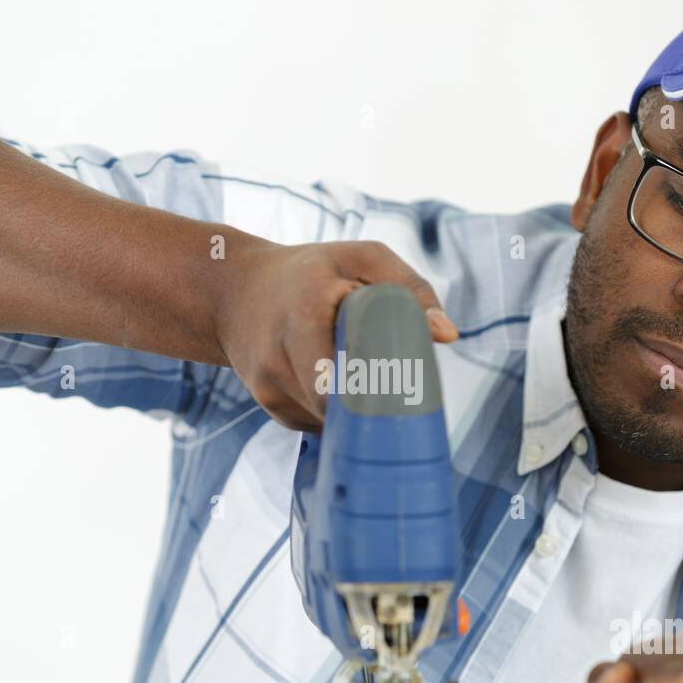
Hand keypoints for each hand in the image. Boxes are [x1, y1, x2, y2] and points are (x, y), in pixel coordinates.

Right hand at [216, 238, 456, 430]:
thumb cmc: (311, 272)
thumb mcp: (361, 258)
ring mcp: (269, 390)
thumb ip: (409, 288)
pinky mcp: (273, 409)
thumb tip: (447, 335)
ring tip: (365, 370)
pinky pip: (321, 424)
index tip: (404, 391)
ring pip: (334, 422)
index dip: (375, 394)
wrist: (235, 293)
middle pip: (341, 409)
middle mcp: (277, 359)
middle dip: (376, 405)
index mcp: (302, 316)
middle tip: (402, 388)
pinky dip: (340, 410)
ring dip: (359, 407)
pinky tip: (340, 381)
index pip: (336, 381)